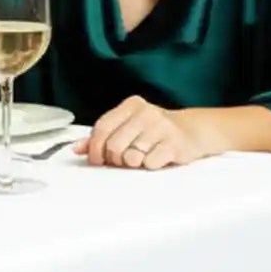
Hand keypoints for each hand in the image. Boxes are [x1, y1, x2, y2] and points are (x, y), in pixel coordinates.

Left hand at [74, 95, 206, 169]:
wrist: (193, 131)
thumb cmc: (156, 130)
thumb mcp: (128, 126)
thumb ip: (102, 136)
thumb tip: (77, 148)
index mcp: (131, 105)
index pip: (102, 127)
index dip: (95, 148)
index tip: (96, 159)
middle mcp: (146, 113)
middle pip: (114, 145)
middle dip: (114, 159)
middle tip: (122, 160)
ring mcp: (161, 127)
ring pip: (131, 157)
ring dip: (133, 163)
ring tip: (141, 157)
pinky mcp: (175, 144)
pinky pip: (150, 163)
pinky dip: (149, 166)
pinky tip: (156, 159)